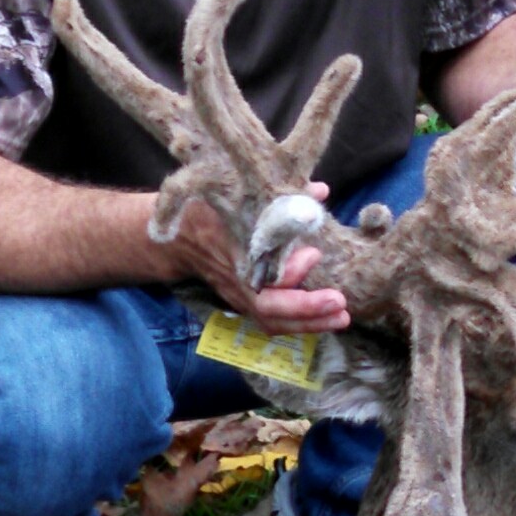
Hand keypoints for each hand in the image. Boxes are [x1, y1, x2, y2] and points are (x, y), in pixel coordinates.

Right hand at [165, 194, 349, 335]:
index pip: (263, 274)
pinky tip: (322, 320)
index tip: (315, 253)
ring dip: (307, 324)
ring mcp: (238, 297)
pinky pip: (269, 322)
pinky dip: (296, 324)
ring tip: (340, 318)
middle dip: (307, 310)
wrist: (175, 240)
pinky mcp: (242, 304)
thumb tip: (319, 191)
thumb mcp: (237, 195)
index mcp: (234, 254)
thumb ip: (280, 194)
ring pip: (271, 321)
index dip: (292, 270)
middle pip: (269, 309)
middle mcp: (236, 282)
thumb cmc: (209, 213)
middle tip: (340, 303)